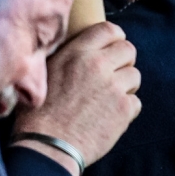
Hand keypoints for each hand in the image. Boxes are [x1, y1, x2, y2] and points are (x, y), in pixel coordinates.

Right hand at [13, 22, 140, 175]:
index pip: (109, 30)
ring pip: (135, 76)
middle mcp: (98, 65)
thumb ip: (67, 57)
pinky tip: (109, 117)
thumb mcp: (45, 73)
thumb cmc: (38, 113)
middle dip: (124, 61)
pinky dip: (126, 109)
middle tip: (112, 76)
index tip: (112, 49)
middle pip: (129, 50)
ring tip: (109, 98)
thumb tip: (81, 51)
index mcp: (77, 52)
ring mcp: (114, 87)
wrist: (47, 145)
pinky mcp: (124, 110)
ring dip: (126, 86)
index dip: (115, 39)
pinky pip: (136, 102)